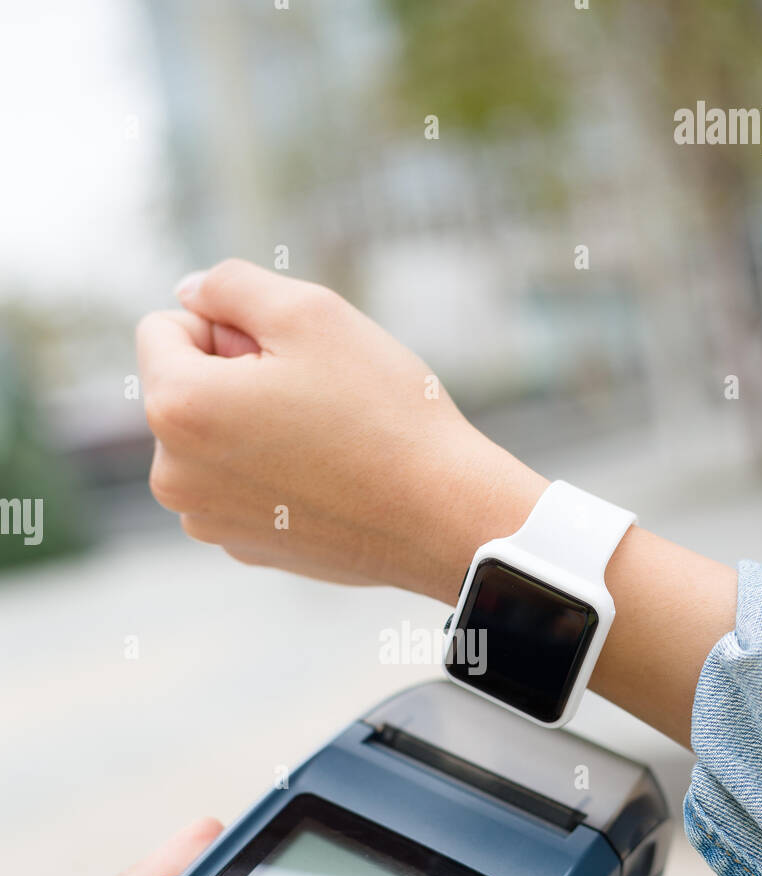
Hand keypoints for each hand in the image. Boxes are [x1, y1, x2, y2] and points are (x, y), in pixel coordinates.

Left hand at [136, 259, 545, 604]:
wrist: (443, 516)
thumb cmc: (384, 411)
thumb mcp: (310, 311)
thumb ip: (230, 284)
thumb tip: (187, 291)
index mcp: (176, 409)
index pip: (162, 328)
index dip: (226, 325)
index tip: (285, 355)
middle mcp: (173, 476)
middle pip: (183, 386)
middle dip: (233, 376)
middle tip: (312, 397)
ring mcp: (206, 522)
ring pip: (212, 438)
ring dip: (251, 425)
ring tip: (323, 439)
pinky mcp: (243, 549)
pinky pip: (240, 486)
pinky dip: (272, 474)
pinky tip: (330, 480)